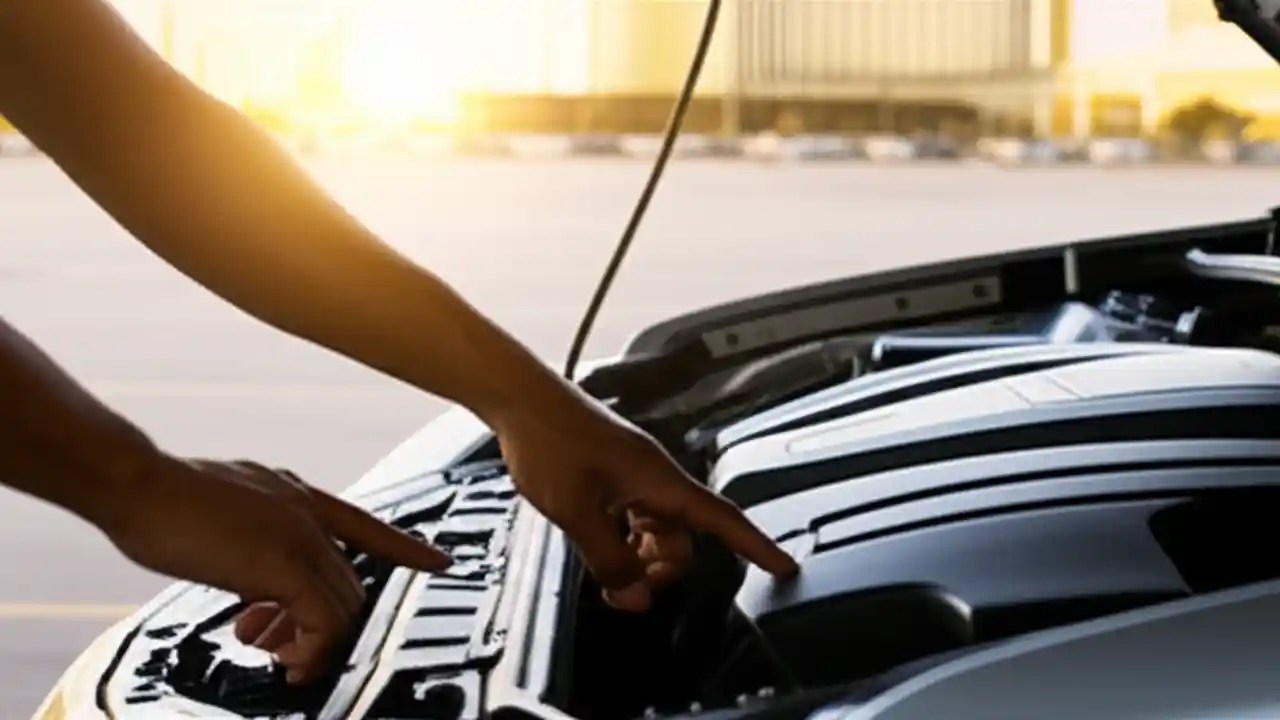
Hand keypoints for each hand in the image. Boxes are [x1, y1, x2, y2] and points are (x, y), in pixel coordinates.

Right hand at [93, 456, 451, 683]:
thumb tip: (256, 582)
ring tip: (278, 656)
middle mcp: (309, 511)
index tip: (438, 560)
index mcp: (297, 494)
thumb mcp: (229, 513)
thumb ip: (255, 539)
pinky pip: (324, 621)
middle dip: (323, 624)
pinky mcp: (286, 563)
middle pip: (350, 581)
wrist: (137, 484)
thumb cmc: (165, 500)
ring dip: (314, 643)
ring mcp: (302, 535)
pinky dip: (311, 649)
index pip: (367, 525)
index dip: (406, 547)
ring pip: (344, 604)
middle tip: (280, 646)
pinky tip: (282, 658)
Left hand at [495, 387, 797, 611]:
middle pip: (683, 538)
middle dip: (661, 570)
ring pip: (656, 531)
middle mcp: (654, 477)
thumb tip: (634, 597)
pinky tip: (595, 541)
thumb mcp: (577, 512)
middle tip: (621, 591)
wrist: (520, 398)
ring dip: (637, 557)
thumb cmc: (549, 439)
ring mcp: (633, 474)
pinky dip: (622, 538)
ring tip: (603, 571)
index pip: (723, 520)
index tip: (784, 567)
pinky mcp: (612, 473)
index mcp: (659, 481)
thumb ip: (609, 560)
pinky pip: (633, 516)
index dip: (757, 546)